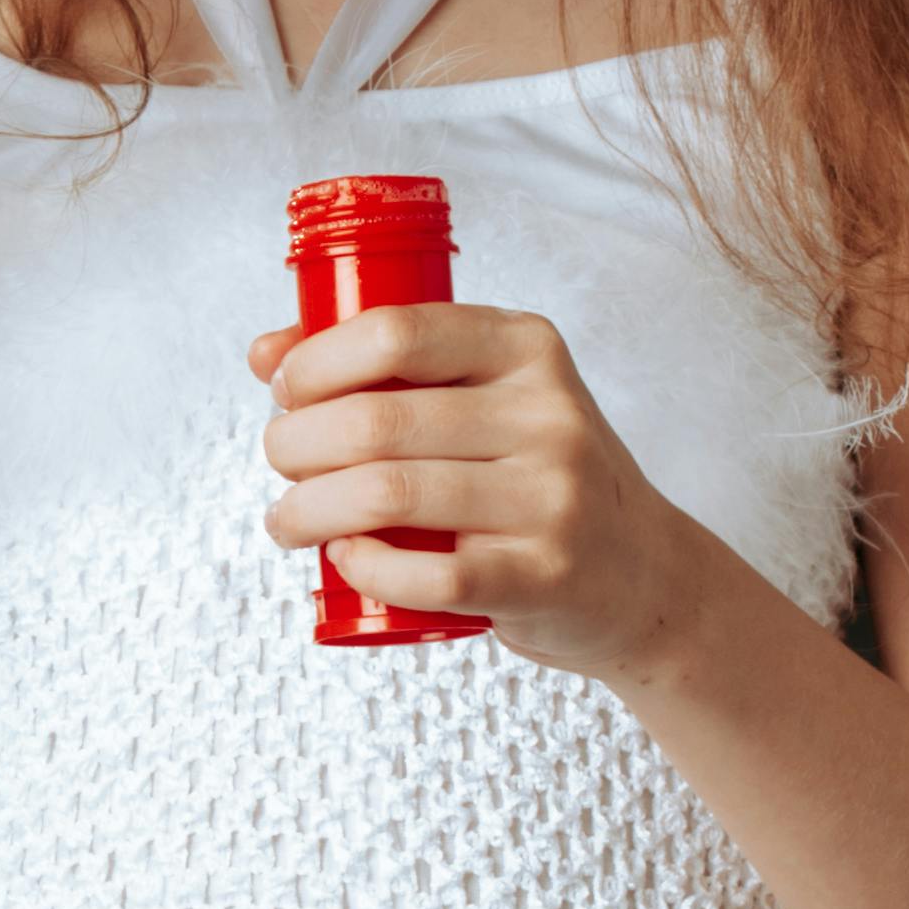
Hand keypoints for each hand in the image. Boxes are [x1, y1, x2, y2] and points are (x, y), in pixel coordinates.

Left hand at [248, 302, 709, 685]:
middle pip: (377, 420)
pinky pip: (430, 576)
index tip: (285, 392)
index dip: (316, 363)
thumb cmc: (535, 477)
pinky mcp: (545, 576)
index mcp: (527, 348)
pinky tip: (343, 560)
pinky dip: (366, 568)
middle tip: (280, 462)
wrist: (642, 572)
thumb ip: (388, 367)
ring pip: (389, 494)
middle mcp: (548, 415)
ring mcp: (553, 499)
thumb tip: (265, 352)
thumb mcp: (486, 398)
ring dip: (306, 510)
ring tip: (288, 519)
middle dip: (294, 443)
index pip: (398, 332)